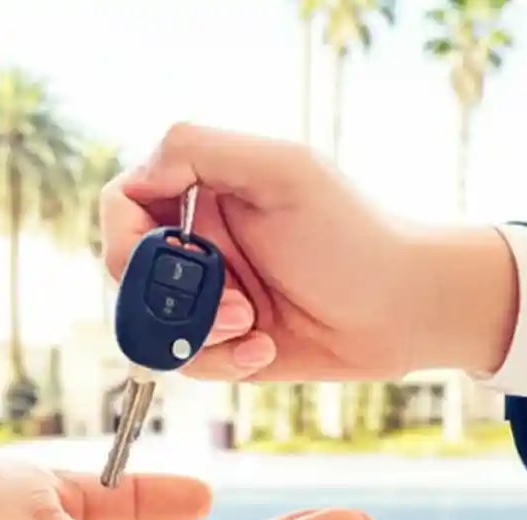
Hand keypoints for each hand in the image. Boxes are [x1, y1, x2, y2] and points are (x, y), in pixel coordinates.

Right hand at [100, 123, 517, 381]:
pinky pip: (190, 363)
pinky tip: (266, 348)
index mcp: (205, 190)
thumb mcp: (282, 171)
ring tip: (251, 325)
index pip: (123, 202)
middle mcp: (201, 242)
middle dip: (167, 296)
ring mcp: (212, 296)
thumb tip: (138, 176)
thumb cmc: (353, 236)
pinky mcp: (227, 344)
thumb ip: (199, 150)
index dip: (121, 234)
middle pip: (127, 272)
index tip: (150, 258)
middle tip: (225, 301)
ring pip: (152, 326)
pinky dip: (224, 360)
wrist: (404, 309)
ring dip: (199, 332)